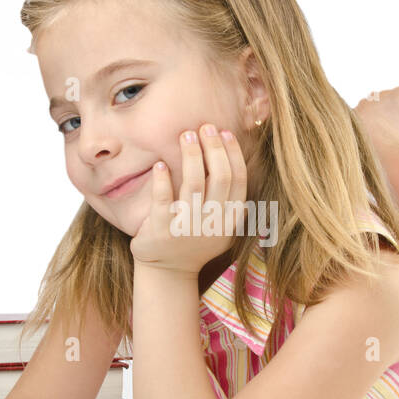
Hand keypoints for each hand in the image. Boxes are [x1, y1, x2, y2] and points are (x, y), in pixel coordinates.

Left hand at [130, 123, 247, 275]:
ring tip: (186, 135)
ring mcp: (188, 228)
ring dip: (191, 155)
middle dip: (214, 147)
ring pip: (194, 184)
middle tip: (204, 127)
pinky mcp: (162, 231)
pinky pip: (163, 199)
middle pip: (219, 177)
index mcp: (230, 220)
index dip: (233, 153)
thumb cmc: (193, 240)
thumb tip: (234, 157)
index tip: (225, 132)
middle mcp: (213, 224)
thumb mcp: (220, 226)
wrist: (167, 271)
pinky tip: (160, 163)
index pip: (238, 180)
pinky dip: (162, 179)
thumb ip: (230, 201)